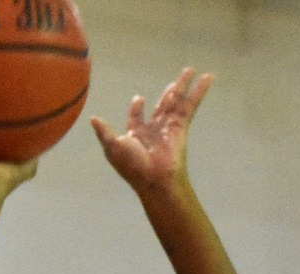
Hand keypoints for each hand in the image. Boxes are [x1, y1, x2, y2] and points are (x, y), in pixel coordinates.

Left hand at [90, 67, 212, 193]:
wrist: (155, 178)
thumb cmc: (132, 166)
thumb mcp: (112, 147)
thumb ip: (104, 132)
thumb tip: (92, 119)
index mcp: (137, 135)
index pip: (137, 118)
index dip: (137, 109)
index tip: (139, 99)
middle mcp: (154, 129)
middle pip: (163, 105)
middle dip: (169, 92)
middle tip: (177, 80)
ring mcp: (169, 126)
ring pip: (177, 100)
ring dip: (183, 84)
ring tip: (190, 69)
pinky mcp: (181, 125)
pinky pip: (190, 104)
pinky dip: (199, 91)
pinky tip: (207, 78)